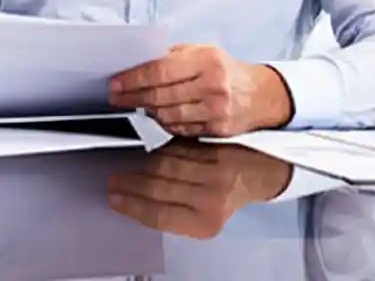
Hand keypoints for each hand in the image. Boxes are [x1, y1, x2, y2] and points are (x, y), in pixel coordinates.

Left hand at [108, 44, 292, 136]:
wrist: (262, 94)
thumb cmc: (225, 69)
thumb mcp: (201, 51)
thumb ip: (170, 56)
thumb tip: (134, 63)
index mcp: (206, 60)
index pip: (160, 71)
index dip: (133, 79)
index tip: (115, 83)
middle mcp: (213, 85)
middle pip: (160, 95)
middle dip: (132, 97)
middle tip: (115, 96)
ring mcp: (217, 110)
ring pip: (168, 115)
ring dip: (147, 111)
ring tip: (136, 104)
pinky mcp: (218, 129)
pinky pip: (180, 129)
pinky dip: (165, 122)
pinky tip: (159, 114)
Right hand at [108, 142, 293, 238]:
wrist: (259, 176)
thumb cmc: (227, 200)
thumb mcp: (203, 219)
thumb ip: (174, 213)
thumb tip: (136, 202)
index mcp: (206, 223)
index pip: (159, 216)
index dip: (133, 207)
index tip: (115, 200)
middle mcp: (211, 200)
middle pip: (159, 190)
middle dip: (131, 186)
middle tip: (115, 182)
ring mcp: (214, 174)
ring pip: (165, 167)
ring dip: (141, 168)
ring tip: (127, 170)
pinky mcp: (214, 153)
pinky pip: (177, 151)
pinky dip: (160, 153)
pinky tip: (149, 156)